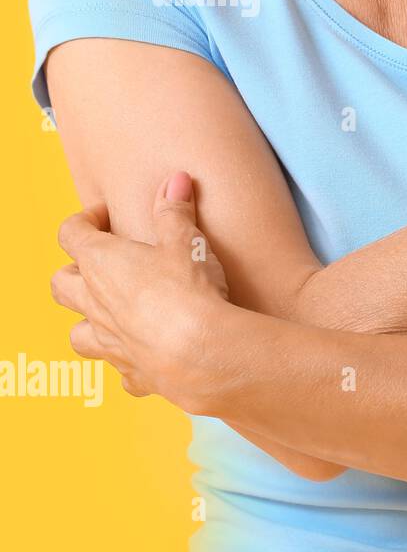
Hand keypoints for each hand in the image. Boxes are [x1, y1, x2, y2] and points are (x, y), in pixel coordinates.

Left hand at [50, 171, 228, 410]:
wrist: (200, 352)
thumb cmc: (188, 291)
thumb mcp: (186, 241)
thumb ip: (175, 212)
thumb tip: (176, 180)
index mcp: (101, 263)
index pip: (71, 233)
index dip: (85, 220)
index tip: (105, 216)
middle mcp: (94, 302)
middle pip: (60, 284)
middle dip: (74, 271)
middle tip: (102, 264)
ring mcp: (108, 340)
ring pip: (77, 331)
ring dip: (87, 321)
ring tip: (111, 314)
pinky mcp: (130, 370)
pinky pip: (118, 366)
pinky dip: (127, 359)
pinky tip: (147, 354)